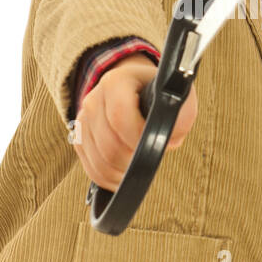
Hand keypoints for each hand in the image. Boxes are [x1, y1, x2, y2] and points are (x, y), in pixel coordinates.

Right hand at [73, 54, 198, 191]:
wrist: (135, 88)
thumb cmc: (157, 94)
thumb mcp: (175, 97)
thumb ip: (181, 117)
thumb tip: (169, 143)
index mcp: (116, 82)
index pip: (120, 116)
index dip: (139, 137)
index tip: (156, 143)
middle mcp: (93, 100)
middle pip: (109, 145)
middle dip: (134, 159)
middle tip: (150, 157)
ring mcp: (84, 121)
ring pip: (100, 162)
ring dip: (124, 172)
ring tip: (140, 165)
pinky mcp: (80, 140)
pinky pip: (93, 170)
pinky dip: (111, 179)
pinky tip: (126, 172)